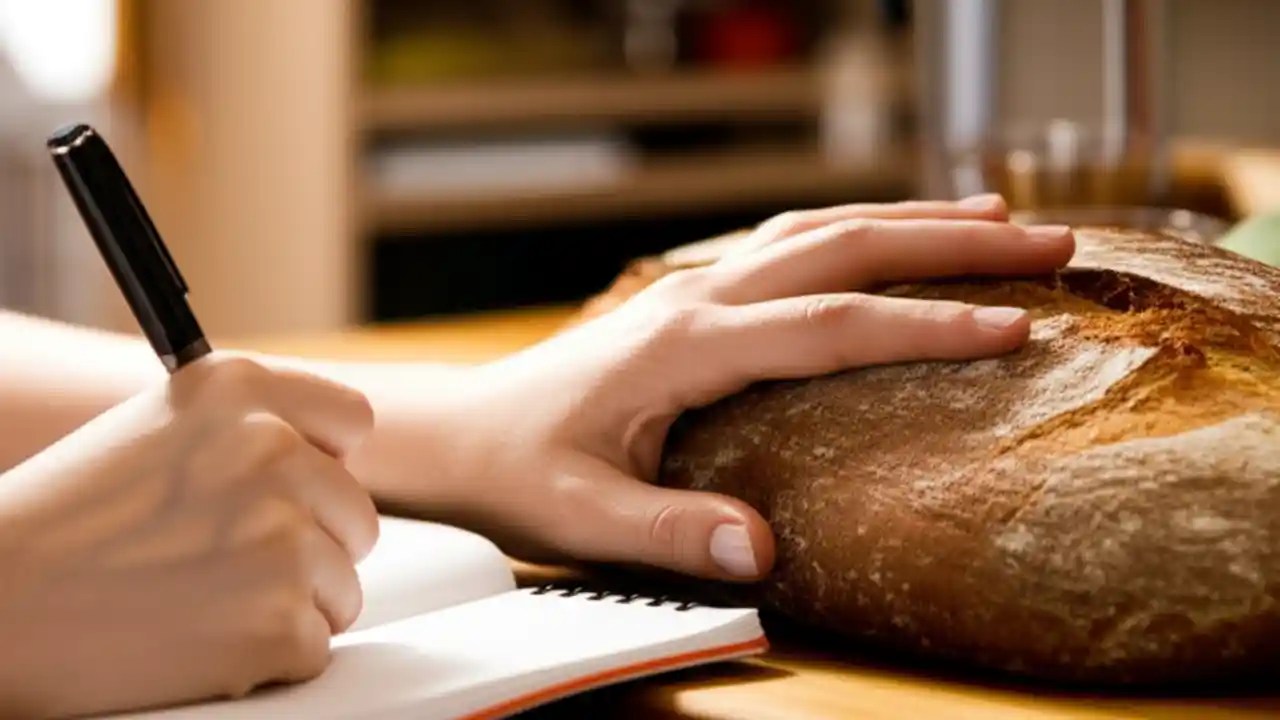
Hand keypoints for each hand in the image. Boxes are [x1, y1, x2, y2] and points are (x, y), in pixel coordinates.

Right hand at [0, 356, 376, 717]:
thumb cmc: (63, 522)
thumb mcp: (159, 427)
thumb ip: (252, 427)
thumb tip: (332, 456)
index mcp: (239, 389)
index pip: (351, 421)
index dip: (329, 462)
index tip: (296, 487)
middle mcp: (274, 451)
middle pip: (356, 514)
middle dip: (308, 546)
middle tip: (222, 563)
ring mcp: (284, 539)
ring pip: (342, 585)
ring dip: (289, 604)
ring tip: (201, 599)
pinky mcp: (281, 623)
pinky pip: (315, 646)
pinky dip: (268, 657)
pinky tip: (200, 639)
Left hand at [355, 195, 1074, 582]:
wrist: (465, 431)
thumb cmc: (520, 473)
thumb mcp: (583, 520)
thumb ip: (669, 532)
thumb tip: (763, 552)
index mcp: (683, 348)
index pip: (829, 325)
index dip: (925, 324)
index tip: (1013, 327)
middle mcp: (696, 299)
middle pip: (843, 246)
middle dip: (952, 241)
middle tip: (1047, 242)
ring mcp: (694, 289)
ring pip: (820, 229)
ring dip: (911, 218)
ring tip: (996, 215)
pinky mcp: (692, 297)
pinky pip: (790, 242)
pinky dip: (857, 230)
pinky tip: (892, 238)